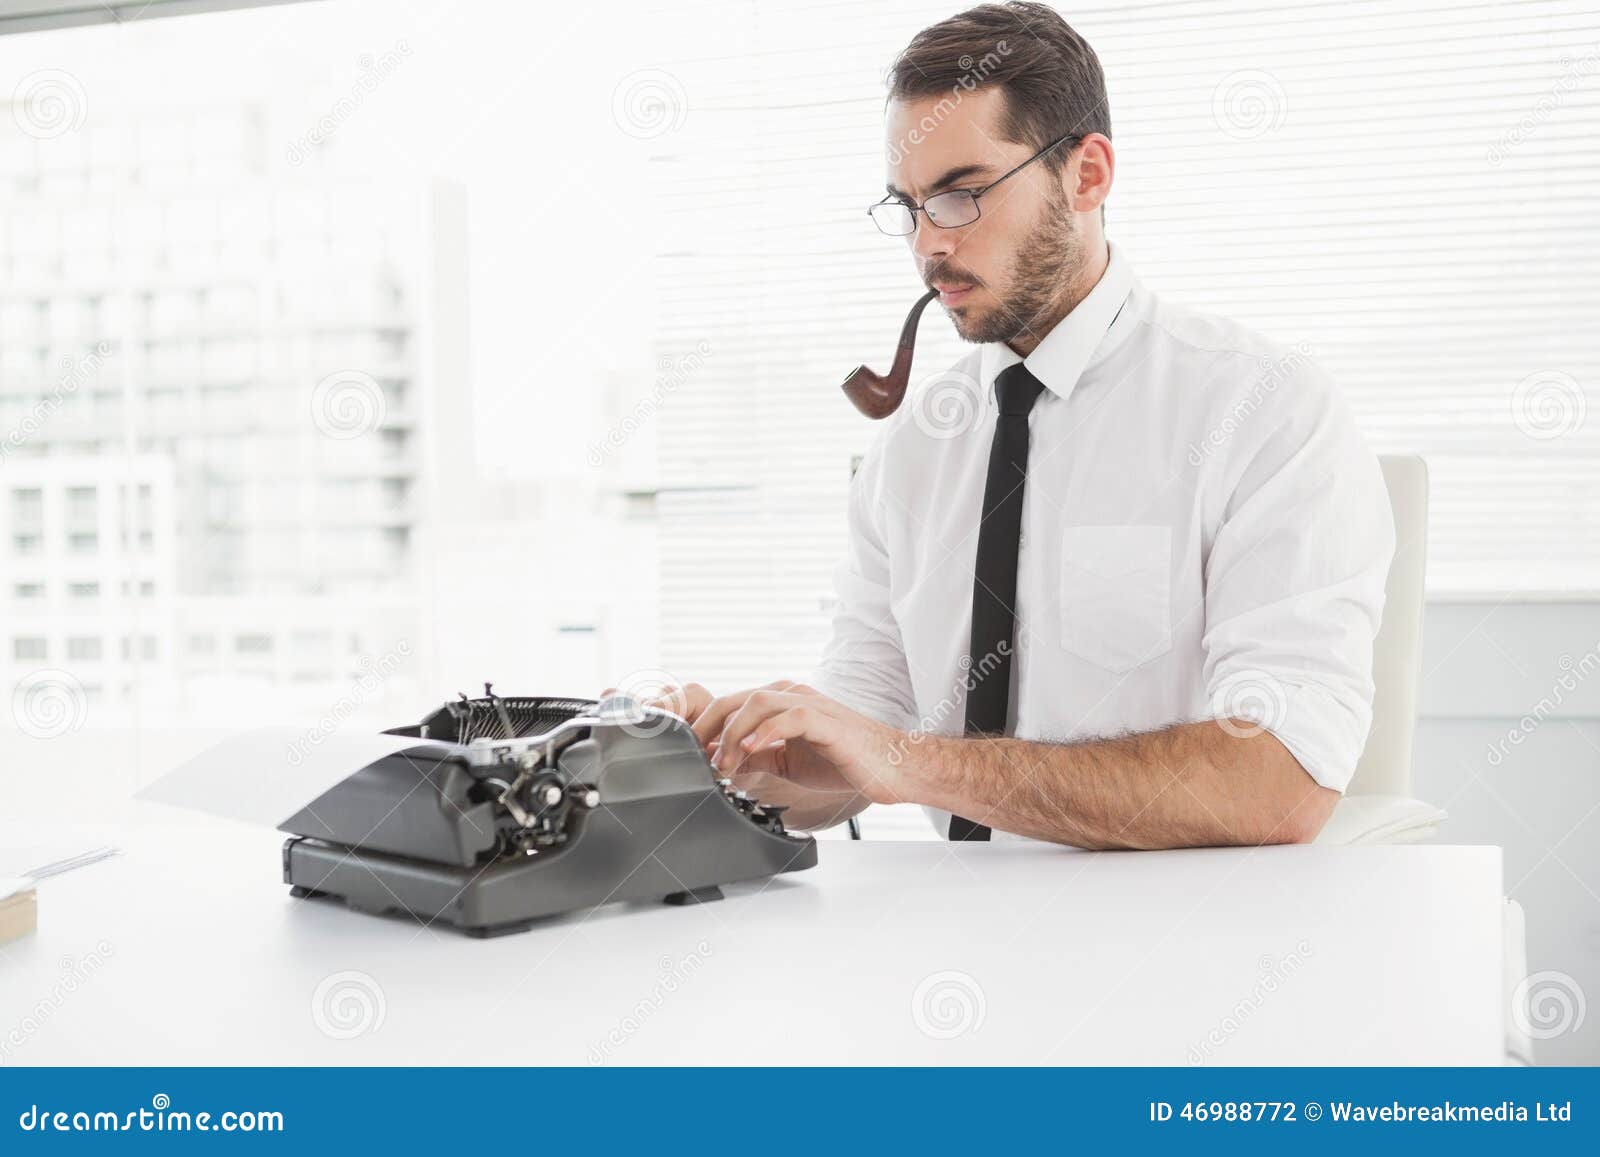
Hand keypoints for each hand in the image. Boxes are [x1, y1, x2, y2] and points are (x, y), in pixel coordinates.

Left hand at [702, 684, 909, 814]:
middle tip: (695, 758)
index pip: (731, 705)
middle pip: (735, 699)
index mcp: (780, 703)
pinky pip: (789, 717)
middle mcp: (791, 696)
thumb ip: (757, 757)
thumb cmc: (842, 761)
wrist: (888, 768)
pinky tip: (749, 752)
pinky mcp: (826, 719)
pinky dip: (763, 732)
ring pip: (757, 702)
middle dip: (707, 728)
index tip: (690, 754)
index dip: (705, 728)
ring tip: (722, 763)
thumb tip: (723, 765)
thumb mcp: (787, 762)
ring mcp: (809, 703)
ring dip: (731, 733)